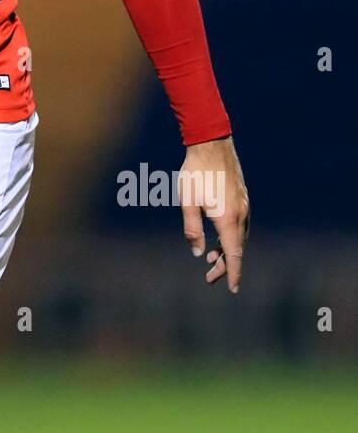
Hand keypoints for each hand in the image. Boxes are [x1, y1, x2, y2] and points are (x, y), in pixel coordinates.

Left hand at [178, 135, 249, 292]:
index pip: (234, 254)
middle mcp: (241, 214)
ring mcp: (244, 205)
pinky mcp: (242, 197)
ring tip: (210, 258)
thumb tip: (197, 252)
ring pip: (239, 236)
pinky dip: (231, 237)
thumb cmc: (196, 172)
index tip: (233, 290)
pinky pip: (240, 225)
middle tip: (209, 277)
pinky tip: (219, 237)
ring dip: (228, 250)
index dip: (233, 273)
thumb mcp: (187, 202)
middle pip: (237, 248)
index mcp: (228, 218)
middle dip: (226, 265)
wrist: (212, 143)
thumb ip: (192, 229)